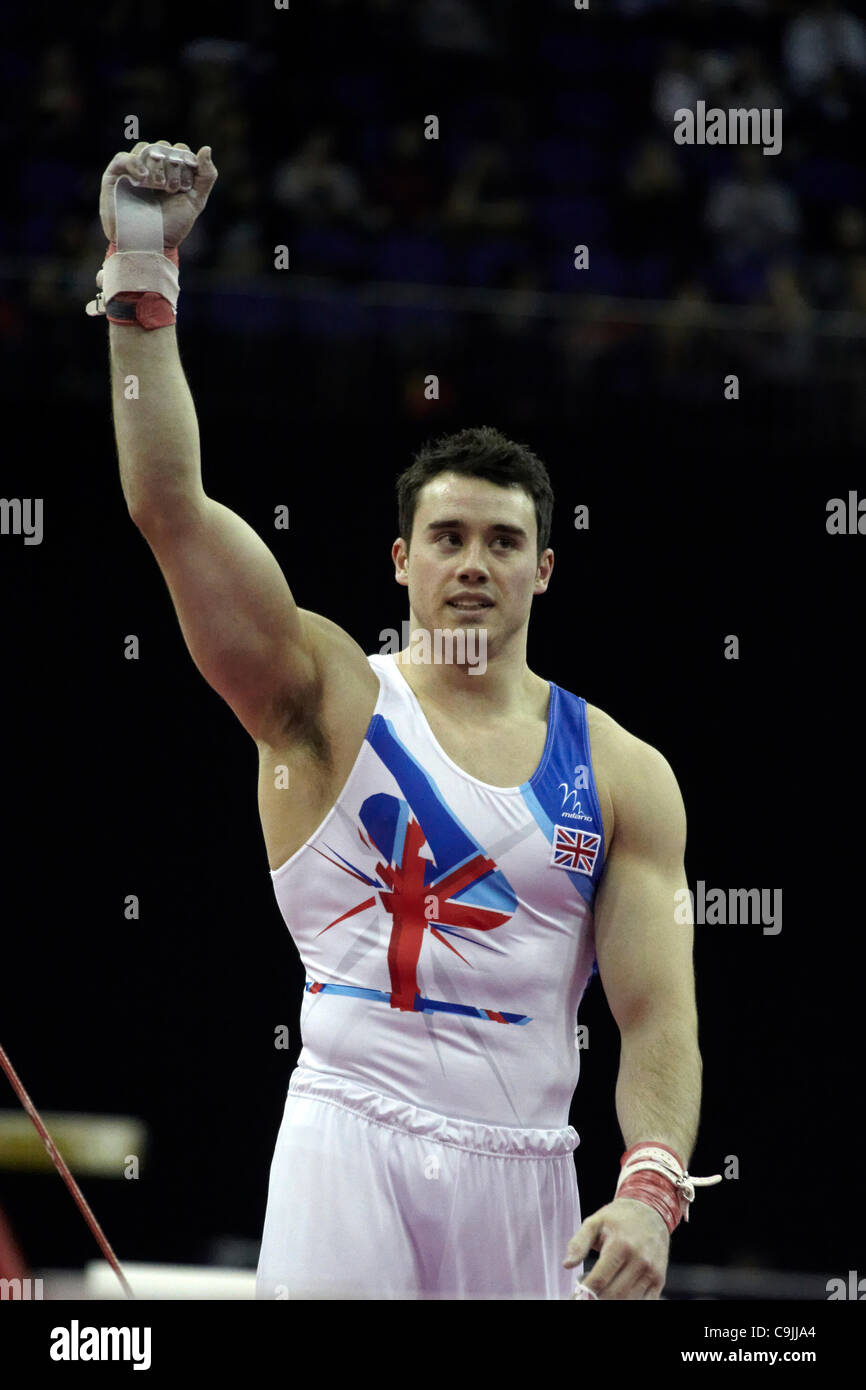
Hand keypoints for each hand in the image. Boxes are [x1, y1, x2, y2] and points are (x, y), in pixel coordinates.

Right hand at [97, 140, 217, 247]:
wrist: (150, 245)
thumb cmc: (172, 226)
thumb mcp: (195, 201)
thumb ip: (206, 176)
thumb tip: (206, 148)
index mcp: (171, 172)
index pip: (179, 151)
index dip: (185, 160)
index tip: (186, 183)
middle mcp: (152, 169)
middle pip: (162, 148)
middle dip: (170, 164)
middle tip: (171, 188)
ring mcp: (133, 171)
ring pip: (144, 149)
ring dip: (155, 164)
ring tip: (158, 186)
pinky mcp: (114, 177)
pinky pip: (123, 158)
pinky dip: (135, 163)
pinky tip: (143, 177)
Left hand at [563, 1196, 669, 1299]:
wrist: (650, 1212)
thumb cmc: (619, 1218)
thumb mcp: (594, 1222)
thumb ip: (578, 1243)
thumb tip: (567, 1264)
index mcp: (620, 1245)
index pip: (600, 1279)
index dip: (585, 1292)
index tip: (577, 1294)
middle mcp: (639, 1260)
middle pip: (614, 1294)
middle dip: (596, 1298)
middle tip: (587, 1295)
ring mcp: (651, 1272)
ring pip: (628, 1300)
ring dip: (611, 1300)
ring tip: (601, 1292)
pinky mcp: (660, 1280)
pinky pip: (645, 1302)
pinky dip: (630, 1302)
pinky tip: (618, 1294)